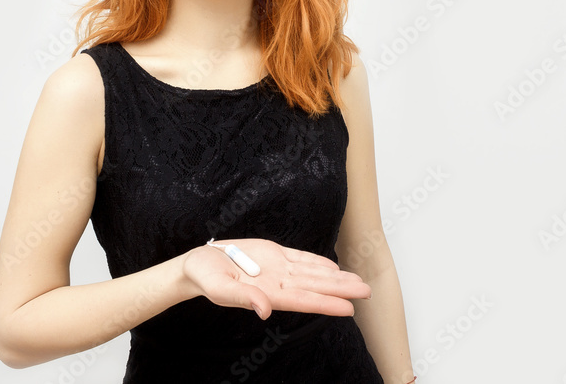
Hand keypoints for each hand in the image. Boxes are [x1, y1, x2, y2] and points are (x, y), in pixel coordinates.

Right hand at [181, 238, 370, 319]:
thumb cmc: (206, 278)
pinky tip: (333, 267)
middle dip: (341, 289)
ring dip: (335, 277)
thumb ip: (243, 298)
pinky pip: (301, 259)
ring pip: (313, 273)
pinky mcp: (273, 255)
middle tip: (367, 292)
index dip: (327, 303)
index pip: (304, 300)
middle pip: (315, 287)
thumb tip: (265, 311)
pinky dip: (318, 262)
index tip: (349, 308)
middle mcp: (278, 283)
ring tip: (358, 281)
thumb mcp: (220, 288)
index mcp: (268, 293)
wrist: (198, 264)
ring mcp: (277, 269)